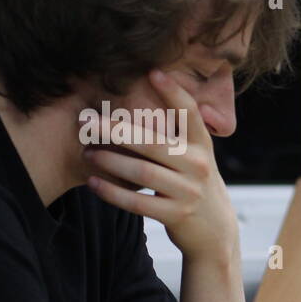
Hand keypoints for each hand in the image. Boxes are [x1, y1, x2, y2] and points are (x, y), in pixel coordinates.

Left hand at [84, 69, 238, 261]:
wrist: (214, 230)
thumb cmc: (193, 183)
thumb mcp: (195, 156)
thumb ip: (177, 132)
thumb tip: (147, 94)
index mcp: (202, 146)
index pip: (190, 114)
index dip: (174, 93)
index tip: (153, 71)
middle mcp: (198, 166)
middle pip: (153, 143)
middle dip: (116, 129)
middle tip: (85, 120)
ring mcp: (189, 193)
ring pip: (143, 173)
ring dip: (110, 161)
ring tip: (86, 151)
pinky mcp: (177, 216)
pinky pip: (138, 203)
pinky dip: (113, 193)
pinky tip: (93, 182)